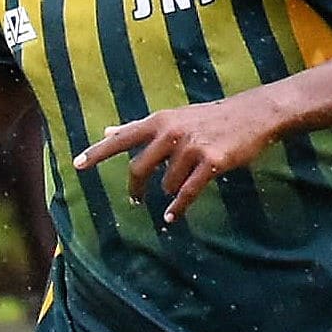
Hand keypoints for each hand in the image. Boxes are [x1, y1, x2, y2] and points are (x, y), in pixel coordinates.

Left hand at [73, 86, 286, 223]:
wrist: (254, 114)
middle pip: (139, 168)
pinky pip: (187, 193)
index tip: (77, 165)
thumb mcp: (172, 117)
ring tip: (182, 185)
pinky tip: (173, 217)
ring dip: (170, 191)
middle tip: (136, 200)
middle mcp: (171, 132)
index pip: (121, 138)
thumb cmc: (210, 117)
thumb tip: (107, 131)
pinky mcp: (210, 163)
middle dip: (136, 189)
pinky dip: (179, 208)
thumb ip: (139, 128)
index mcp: (160, 120)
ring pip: (166, 184)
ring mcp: (191, 147)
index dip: (98, 153)